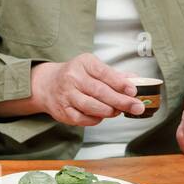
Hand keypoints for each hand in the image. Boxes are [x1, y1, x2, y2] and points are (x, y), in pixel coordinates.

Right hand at [30, 54, 144, 126]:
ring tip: (118, 111)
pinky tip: (102, 115)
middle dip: (121, 101)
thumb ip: (115, 75)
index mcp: (83, 63)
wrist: (47, 84)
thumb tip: (136, 81)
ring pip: (91, 106)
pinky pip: (82, 119)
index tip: (133, 91)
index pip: (104, 72)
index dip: (120, 83)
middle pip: (100, 91)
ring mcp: (66, 95)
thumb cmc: (75, 75)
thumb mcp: (93, 68)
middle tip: (136, 107)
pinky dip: (96, 119)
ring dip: (109, 111)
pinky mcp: (63, 111)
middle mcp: (72, 77)